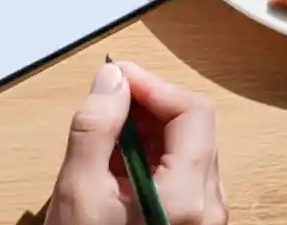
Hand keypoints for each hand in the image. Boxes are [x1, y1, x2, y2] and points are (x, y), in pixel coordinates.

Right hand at [44, 62, 227, 224]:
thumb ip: (95, 128)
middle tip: (109, 98)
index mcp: (188, 199)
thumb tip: (112, 80)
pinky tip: (115, 165)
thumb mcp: (78, 193)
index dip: (153, 86)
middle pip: (195, 129)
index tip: (118, 76)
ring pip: (190, 150)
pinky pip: (183, 176)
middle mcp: (208, 211)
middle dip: (150, 106)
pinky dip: (153, 158)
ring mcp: (205, 222)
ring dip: (150, 131)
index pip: (192, 112)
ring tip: (105, 135)